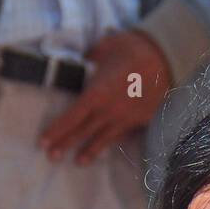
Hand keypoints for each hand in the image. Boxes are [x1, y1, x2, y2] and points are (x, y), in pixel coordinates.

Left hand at [39, 29, 172, 164]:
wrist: (166, 59)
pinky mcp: (138, 121)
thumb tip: (80, 61)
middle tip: (51, 158)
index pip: (72, 116)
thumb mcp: (106, 46)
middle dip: (66, 144)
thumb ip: (90, 57)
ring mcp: (125, 118)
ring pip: (103, 138)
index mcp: (98, 93)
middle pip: (83, 131)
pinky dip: (110, 143)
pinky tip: (104, 149)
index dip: (57, 130)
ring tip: (78, 162)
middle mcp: (109, 111)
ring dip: (89, 152)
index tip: (43, 142)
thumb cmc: (133, 49)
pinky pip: (120, 135)